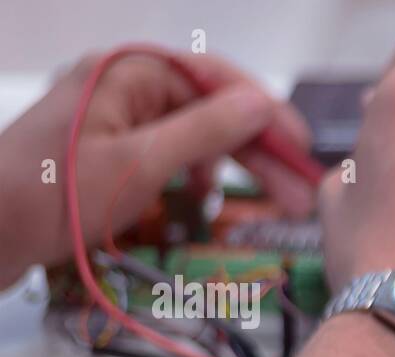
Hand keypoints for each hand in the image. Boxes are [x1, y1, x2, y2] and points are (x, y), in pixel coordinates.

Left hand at [0, 48, 313, 287]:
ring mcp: (113, 122)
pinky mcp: (105, 156)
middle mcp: (123, 89)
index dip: (268, 116)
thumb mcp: (139, 163)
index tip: (303, 153)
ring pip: (192, 137)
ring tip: (269, 206)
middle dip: (259, 153)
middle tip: (301, 195)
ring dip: (233, 168)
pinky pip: (166, 156)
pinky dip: (193, 177)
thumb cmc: (52, 195)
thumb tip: (261, 106)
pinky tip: (205, 199)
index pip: (218, 81)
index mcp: (129, 74)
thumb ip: (205, 131)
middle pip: (210, 112)